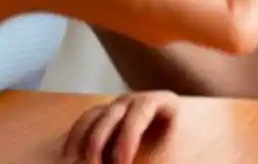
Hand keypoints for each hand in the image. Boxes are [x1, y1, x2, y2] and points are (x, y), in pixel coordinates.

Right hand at [62, 91, 177, 163]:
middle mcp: (137, 100)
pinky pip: (86, 123)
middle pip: (113, 113)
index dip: (129, 137)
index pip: (140, 112)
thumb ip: (155, 158)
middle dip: (102, 141)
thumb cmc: (181, 144)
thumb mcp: (173, 152)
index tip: (123, 163)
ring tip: (79, 163)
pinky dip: (76, 140)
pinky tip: (69, 157)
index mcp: (161, 101)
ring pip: (94, 117)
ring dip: (84, 141)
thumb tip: (122, 161)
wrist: (188, 132)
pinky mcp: (105, 117)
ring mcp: (119, 106)